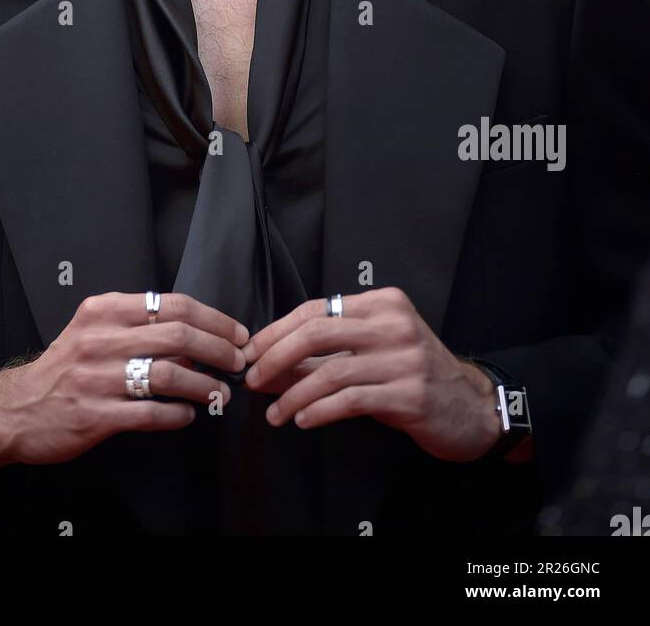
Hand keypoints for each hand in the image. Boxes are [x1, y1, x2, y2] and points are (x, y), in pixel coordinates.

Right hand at [0, 291, 247, 473]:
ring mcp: (95, 378)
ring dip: (204, 385)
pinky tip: (188, 417)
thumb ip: (138, 324)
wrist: (18, 408)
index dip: (213, 319)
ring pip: (168, 374)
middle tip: (237, 363)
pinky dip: (177, 415)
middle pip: (177, 335)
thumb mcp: (95, 329)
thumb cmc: (68, 366)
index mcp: (104, 310)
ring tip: (220, 393)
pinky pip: (149, 413)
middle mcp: (100, 339)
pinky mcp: (93, 415)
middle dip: (218, 349)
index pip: (172, 304)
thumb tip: (198, 333)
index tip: (236, 334)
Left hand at [242, 288, 504, 461]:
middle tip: (253, 380)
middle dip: (275, 357)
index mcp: (383, 303)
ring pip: (331, 370)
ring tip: (275, 413)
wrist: (471, 407)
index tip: (252, 352)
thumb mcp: (373, 352)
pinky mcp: (410, 395)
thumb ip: (325, 354)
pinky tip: (304, 419)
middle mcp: (394, 324)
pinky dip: (320, 410)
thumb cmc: (413, 375)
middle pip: (317, 332)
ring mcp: (405, 359)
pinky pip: (351, 400)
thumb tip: (267, 364)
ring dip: (293, 394)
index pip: (316, 309)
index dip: (277, 331)